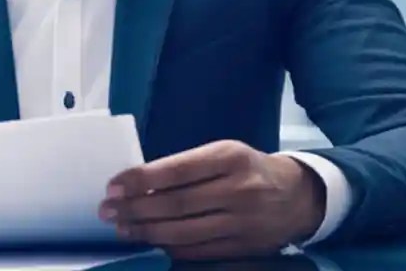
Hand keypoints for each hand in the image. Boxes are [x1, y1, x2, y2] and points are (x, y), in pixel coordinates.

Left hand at [98, 140, 324, 260]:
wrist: (298, 196)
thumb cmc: (248, 168)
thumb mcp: (223, 153)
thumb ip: (187, 167)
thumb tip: (139, 184)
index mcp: (230, 157)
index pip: (177, 171)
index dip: (141, 180)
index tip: (113, 186)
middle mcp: (238, 190)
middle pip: (177, 205)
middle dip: (136, 209)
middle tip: (107, 211)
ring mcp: (243, 222)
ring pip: (185, 232)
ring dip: (147, 232)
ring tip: (122, 228)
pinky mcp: (244, 247)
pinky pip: (199, 251)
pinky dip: (170, 248)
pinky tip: (150, 242)